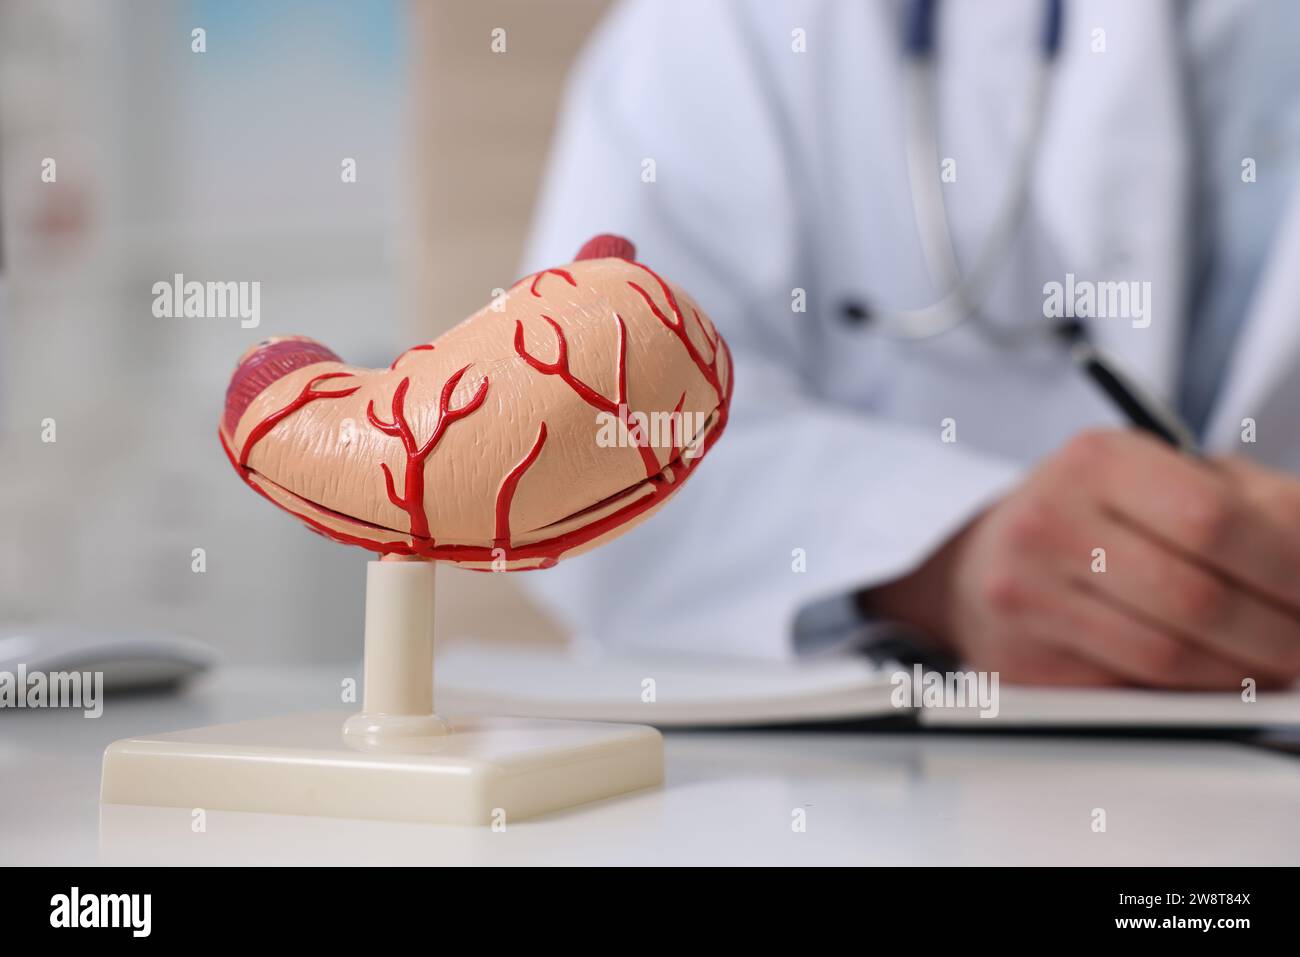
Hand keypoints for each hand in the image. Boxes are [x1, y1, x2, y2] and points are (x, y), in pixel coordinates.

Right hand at [865, 430, 1299, 688]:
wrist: (981, 561)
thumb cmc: (1091, 515)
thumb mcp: (1162, 475)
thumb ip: (1251, 502)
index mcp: (1095, 460)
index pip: (1212, 518)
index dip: (1287, 565)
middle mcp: (1049, 522)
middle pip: (1196, 596)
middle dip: (1279, 631)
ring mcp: (1027, 595)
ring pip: (1169, 654)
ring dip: (1244, 670)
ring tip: (1274, 661)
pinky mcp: (1023, 660)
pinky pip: (1134, 687)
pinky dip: (1194, 690)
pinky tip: (1215, 674)